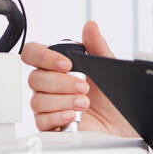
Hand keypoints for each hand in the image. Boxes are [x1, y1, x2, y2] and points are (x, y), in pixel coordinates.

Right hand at [21, 20, 137, 137]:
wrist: (120, 127)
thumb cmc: (112, 99)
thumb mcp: (108, 69)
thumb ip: (97, 46)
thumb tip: (90, 26)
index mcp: (56, 67)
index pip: (33, 54)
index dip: (43, 57)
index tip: (66, 64)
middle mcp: (48, 85)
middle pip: (34, 78)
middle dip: (61, 83)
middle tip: (83, 87)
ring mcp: (47, 106)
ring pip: (38, 100)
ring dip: (63, 101)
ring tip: (84, 103)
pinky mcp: (49, 125)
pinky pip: (42, 120)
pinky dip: (59, 117)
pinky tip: (73, 115)